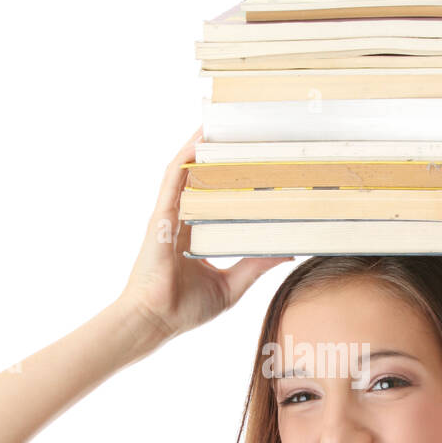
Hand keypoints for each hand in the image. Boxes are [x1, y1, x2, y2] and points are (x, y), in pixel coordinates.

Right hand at [120, 127, 292, 338]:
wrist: (155, 321)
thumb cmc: (184, 309)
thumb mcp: (233, 285)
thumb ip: (256, 265)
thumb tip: (287, 251)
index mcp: (197, 234)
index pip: (218, 197)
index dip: (235, 176)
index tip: (258, 161)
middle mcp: (183, 219)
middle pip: (204, 177)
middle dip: (220, 153)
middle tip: (244, 132)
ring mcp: (170, 215)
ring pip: (188, 170)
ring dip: (202, 145)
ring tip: (221, 121)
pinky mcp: (162, 216)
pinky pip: (174, 178)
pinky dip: (185, 156)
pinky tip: (198, 138)